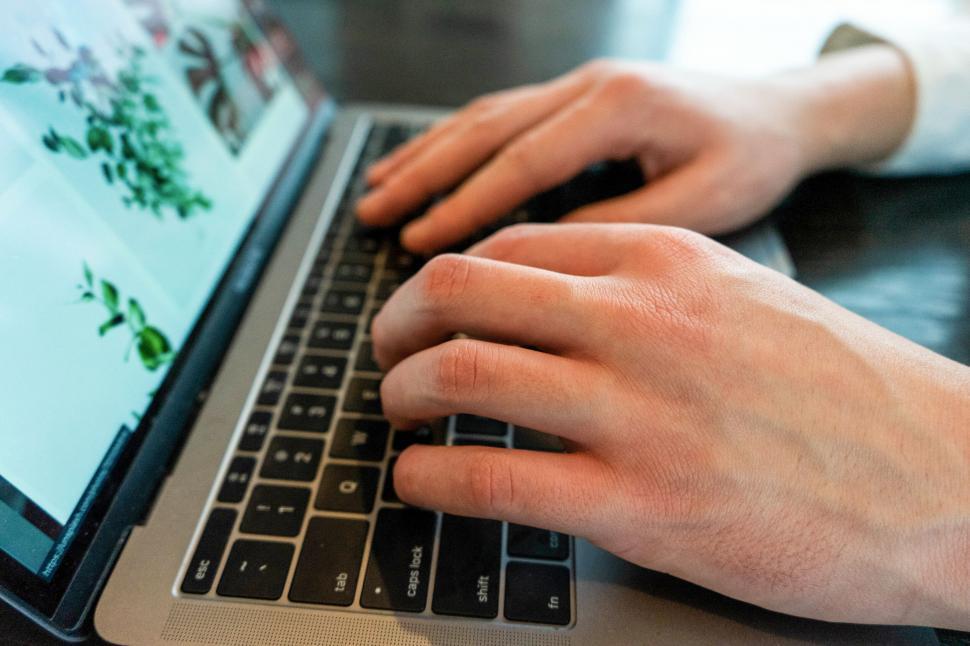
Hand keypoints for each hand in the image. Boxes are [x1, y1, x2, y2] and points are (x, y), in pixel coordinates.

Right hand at [357, 48, 913, 252]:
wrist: (784, 111)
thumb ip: (624, 223)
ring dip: (427, 153)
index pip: (525, 162)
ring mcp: (580, 84)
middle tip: (374, 214)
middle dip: (425, 174)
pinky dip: (455, 143)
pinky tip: (424, 164)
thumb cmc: (752, 158)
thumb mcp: (703, 202)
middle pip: (487, 129)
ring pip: (485, 117)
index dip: (468, 205)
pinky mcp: (577, 95)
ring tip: (377, 189)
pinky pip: (502, 115)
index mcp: (620, 106)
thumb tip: (545, 252)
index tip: (421, 246)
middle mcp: (591, 84)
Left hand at [372, 223, 969, 628]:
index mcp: (667, 261)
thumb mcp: (742, 299)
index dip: (448, 279)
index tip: (429, 309)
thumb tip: (543, 306)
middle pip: (464, 289)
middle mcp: (642, 320)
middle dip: (399, 322)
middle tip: (388, 354)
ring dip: (402, 393)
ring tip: (397, 414)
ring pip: (463, 372)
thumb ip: (643, 292)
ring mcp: (638, 411)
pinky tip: (421, 479)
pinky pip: (493, 480)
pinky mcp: (640, 506)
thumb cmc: (844, 392)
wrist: (942, 481)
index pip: (511, 246)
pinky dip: (432, 475)